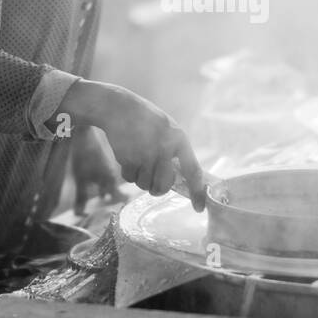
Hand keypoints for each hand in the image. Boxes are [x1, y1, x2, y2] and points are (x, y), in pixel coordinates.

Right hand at [57, 80, 205, 207]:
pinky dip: (129, 173)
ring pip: (146, 185)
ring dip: (141, 179)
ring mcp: (146, 154)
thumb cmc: (146, 121)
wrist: (118, 108)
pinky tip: (128, 155)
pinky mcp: (128, 159)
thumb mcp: (167, 130)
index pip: (193, 171)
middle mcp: (164, 148)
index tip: (199, 208)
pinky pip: (130, 179)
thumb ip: (176, 152)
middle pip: (164, 186)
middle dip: (158, 188)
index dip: (197, 192)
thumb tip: (183, 181)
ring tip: (138, 159)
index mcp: (179, 139)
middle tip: (153, 181)